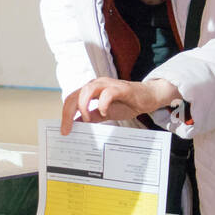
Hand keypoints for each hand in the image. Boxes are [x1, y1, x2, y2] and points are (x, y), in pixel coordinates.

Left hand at [61, 78, 180, 134]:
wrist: (150, 97)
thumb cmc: (128, 103)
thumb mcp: (106, 113)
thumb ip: (92, 117)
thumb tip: (76, 123)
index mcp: (92, 90)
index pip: (72, 99)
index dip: (65, 115)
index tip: (64, 130)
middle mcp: (97, 84)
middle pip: (75, 95)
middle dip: (68, 113)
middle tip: (68, 128)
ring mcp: (109, 84)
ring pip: (87, 90)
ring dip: (83, 106)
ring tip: (87, 120)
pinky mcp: (122, 88)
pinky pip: (107, 93)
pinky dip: (103, 104)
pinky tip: (105, 113)